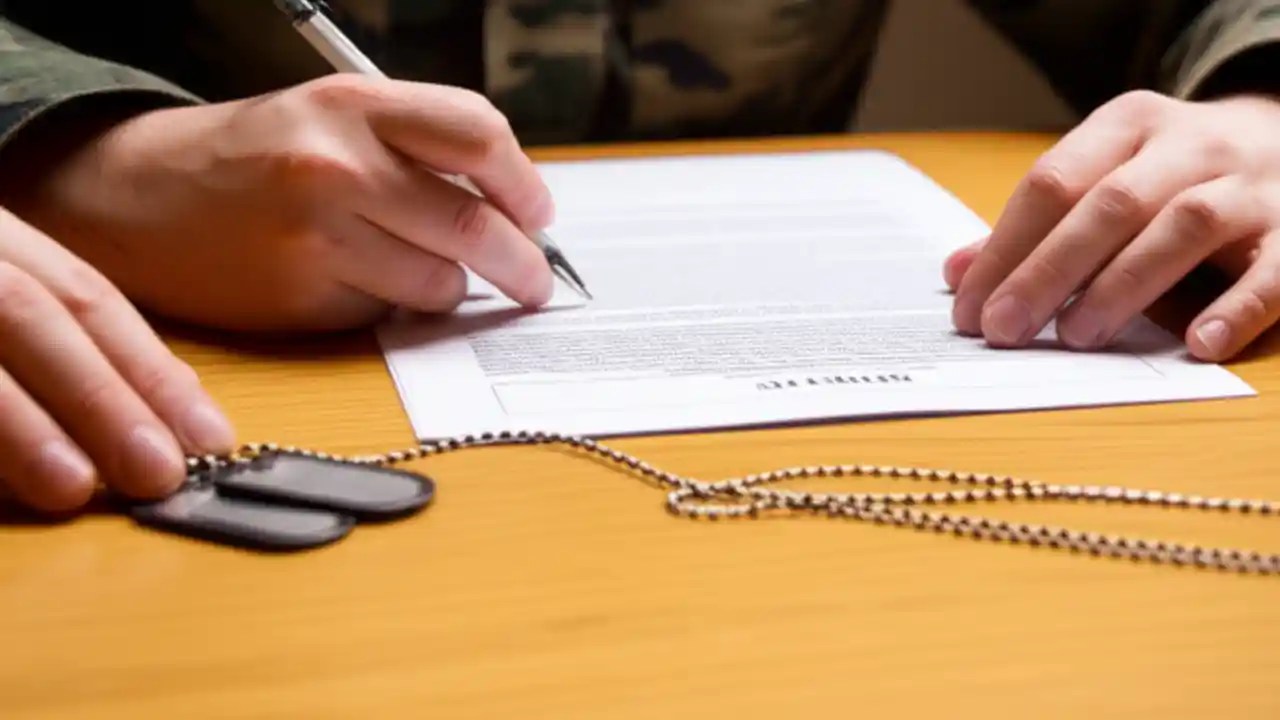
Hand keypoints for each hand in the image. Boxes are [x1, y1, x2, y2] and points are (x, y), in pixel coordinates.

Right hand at [0, 208, 234, 512]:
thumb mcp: (13, 290)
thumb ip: (76, 341)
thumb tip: (181, 410)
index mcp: (3, 237)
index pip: (89, 299)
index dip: (152, 371)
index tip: (211, 438)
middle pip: (34, 315)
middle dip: (101, 396)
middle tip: (158, 473)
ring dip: (22, 424)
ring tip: (73, 487)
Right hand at [1, 75, 555, 331]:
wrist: (138, 197)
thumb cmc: (255, 154)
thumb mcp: (333, 114)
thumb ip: (419, 144)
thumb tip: (516, 207)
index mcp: (353, 105)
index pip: (478, 136)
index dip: (524, 184)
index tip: (539, 216)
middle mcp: (337, 165)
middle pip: (474, 225)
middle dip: (522, 265)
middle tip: (534, 281)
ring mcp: (318, 236)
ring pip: (439, 282)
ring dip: (449, 287)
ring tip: (422, 271)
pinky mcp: (302, 297)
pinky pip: (387, 312)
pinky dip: (393, 305)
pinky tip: (357, 282)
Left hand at [946, 91, 1279, 360]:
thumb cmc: (1171, 176)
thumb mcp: (1104, 177)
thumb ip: (1035, 228)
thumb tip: (957, 273)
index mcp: (1129, 125)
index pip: (1052, 183)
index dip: (1004, 249)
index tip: (968, 309)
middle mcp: (1190, 146)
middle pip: (1109, 205)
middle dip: (1048, 271)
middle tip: (1004, 329)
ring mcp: (1248, 186)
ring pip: (1183, 227)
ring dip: (1123, 285)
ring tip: (1076, 338)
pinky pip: (1272, 271)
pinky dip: (1236, 308)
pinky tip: (1198, 344)